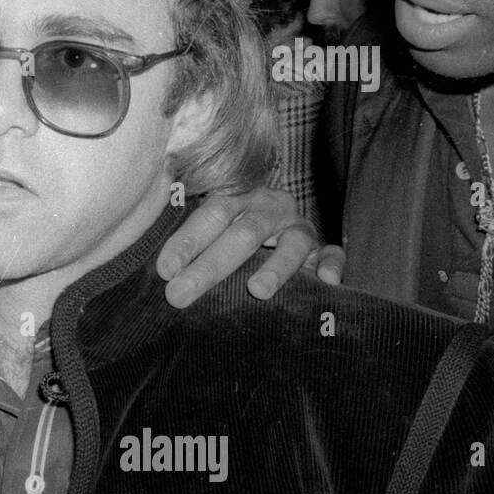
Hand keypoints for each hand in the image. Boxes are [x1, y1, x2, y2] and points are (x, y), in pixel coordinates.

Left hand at [158, 187, 333, 307]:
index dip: (187, 241)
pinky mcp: (325, 250)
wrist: (278, 220)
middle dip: (211, 266)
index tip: (165, 270)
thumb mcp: (213, 229)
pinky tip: (327, 283)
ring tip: (258, 291)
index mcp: (236, 200)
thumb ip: (191, 244)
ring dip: (277, 266)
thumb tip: (160, 273)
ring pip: (294, 242)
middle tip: (182, 294)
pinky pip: (333, 255)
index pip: (211, 215)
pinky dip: (332, 266)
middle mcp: (269, 209)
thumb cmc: (231, 234)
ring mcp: (299, 228)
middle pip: (244, 233)